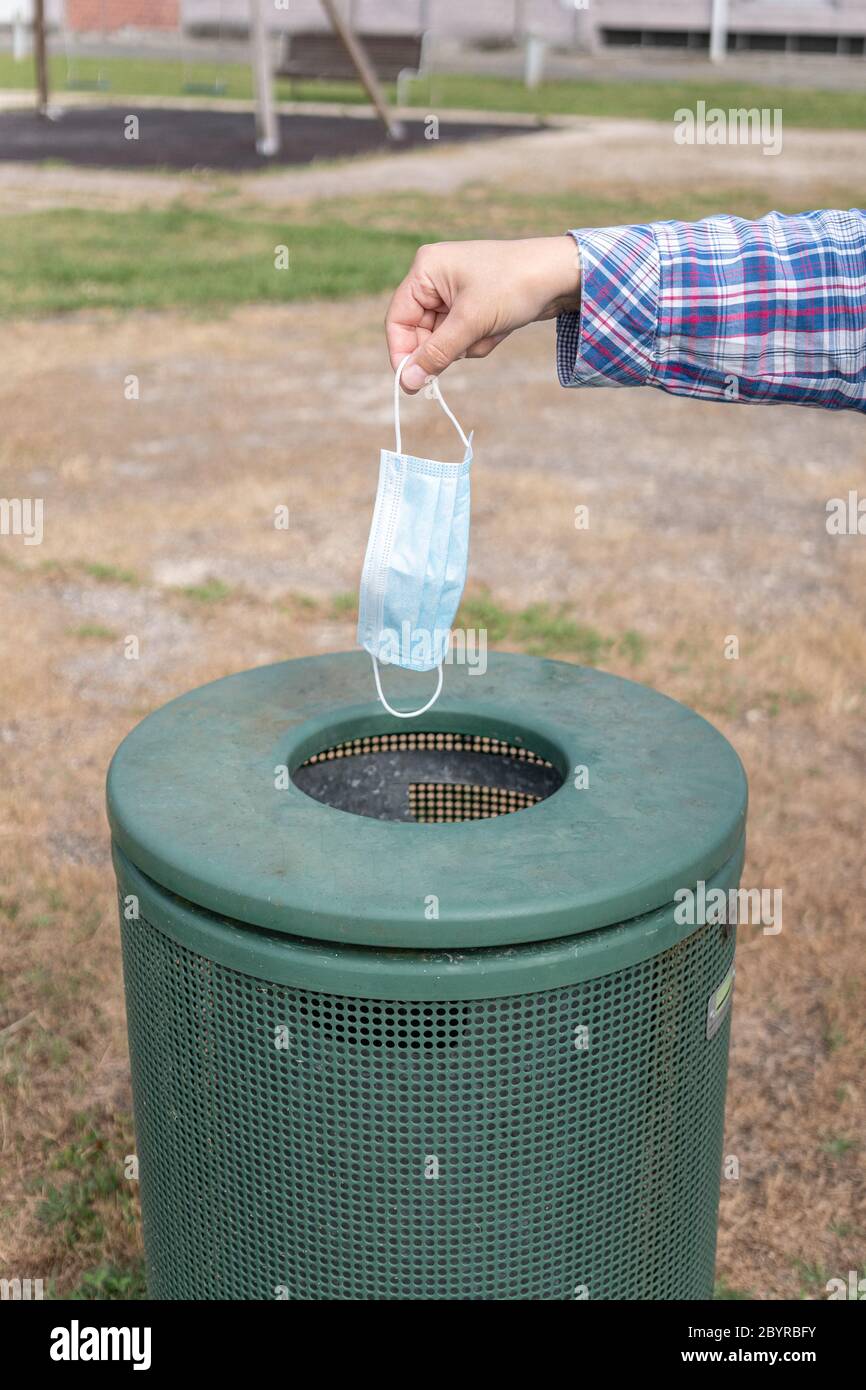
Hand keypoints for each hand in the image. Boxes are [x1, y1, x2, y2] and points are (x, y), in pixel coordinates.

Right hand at [385, 236, 581, 392]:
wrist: (561, 274)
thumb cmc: (514, 286)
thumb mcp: (472, 322)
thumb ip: (437, 353)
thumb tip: (408, 382)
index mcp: (426, 270)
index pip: (398, 319)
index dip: (403, 352)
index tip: (411, 383)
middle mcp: (436, 279)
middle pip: (422, 333)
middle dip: (449, 347)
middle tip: (472, 345)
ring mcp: (455, 292)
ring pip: (446, 339)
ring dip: (469, 345)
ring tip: (493, 328)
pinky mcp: (474, 304)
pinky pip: (465, 336)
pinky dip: (481, 339)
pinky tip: (501, 327)